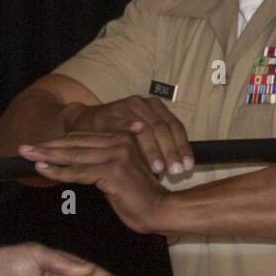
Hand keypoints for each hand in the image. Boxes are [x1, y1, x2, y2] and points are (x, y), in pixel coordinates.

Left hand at [19, 133, 169, 233]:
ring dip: (47, 156)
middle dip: (46, 146)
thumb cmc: (137, 196)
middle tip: (22, 148)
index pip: (81, 138)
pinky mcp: (113, 171)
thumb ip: (98, 162)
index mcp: (119, 138)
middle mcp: (118, 142)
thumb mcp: (115, 174)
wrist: (160, 209)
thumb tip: (72, 162)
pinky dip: (59, 172)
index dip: (57, 142)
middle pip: (74, 143)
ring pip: (74, 155)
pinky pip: (79, 172)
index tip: (37, 146)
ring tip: (26, 156)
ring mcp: (116, 155)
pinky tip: (43, 170)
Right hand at [65, 95, 193, 175]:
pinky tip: (136, 139)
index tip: (188, 166)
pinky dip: (130, 130)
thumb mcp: (143, 136)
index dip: (183, 147)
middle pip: (163, 128)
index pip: (175, 126)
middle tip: (177, 171)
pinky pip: (122, 124)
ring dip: (153, 150)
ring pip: (146, 128)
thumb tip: (181, 169)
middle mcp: (143, 104)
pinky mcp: (110, 115)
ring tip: (159, 169)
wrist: (87, 122)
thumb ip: (160, 146)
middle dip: (171, 151)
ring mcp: (126, 108)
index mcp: (155, 108)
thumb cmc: (119, 135)